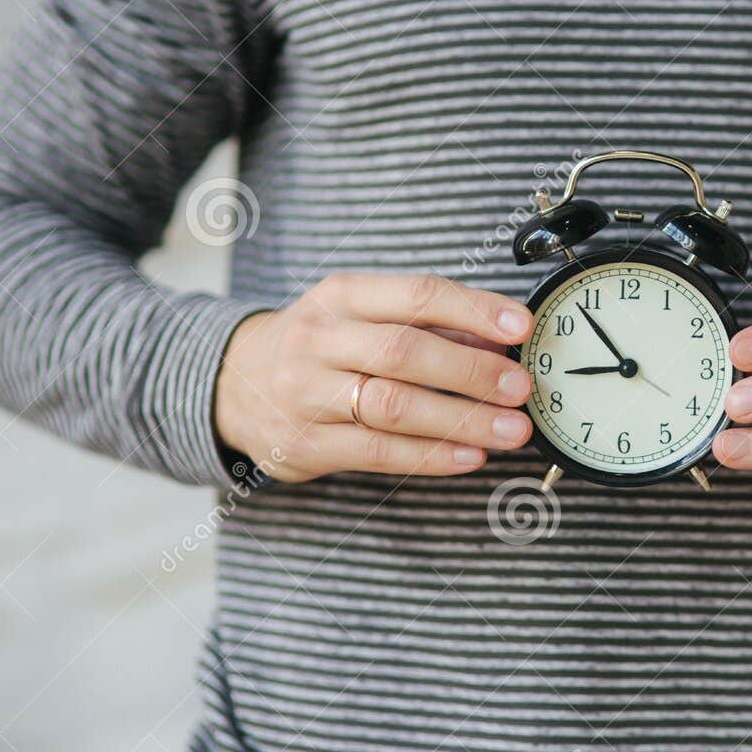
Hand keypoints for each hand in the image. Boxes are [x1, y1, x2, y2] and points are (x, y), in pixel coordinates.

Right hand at [213, 273, 535, 481]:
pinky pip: (378, 451)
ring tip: (511, 430)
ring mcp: (307, 394)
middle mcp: (319, 340)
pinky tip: (470, 456)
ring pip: (394, 405)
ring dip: (461, 419)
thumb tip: (501, 339)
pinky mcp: (306, 445)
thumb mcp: (359, 314)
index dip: (473, 309)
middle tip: (520, 387)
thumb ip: (428, 324)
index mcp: (341, 296)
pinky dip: (431, 456)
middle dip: (472, 371)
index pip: (416, 294)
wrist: (230, 383)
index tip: (520, 327)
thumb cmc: (319, 346)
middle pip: (405, 352)